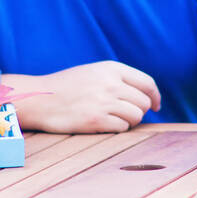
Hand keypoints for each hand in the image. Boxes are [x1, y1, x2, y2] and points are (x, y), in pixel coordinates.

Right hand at [0, 63, 161, 133]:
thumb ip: (117, 78)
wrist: (40, 98)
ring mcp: (104, 102)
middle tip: (128, 114)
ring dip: (130, 121)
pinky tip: (105, 125)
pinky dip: (118, 129)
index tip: (156, 105)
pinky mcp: (96, 120)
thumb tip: (145, 95)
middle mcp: (111, 83)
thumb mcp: (93, 72)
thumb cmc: (67, 86)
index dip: (155, 96)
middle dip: (140, 110)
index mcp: (111, 68)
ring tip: (115, 119)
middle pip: (144, 102)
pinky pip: (122, 128)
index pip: (147, 83)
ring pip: (136, 116)